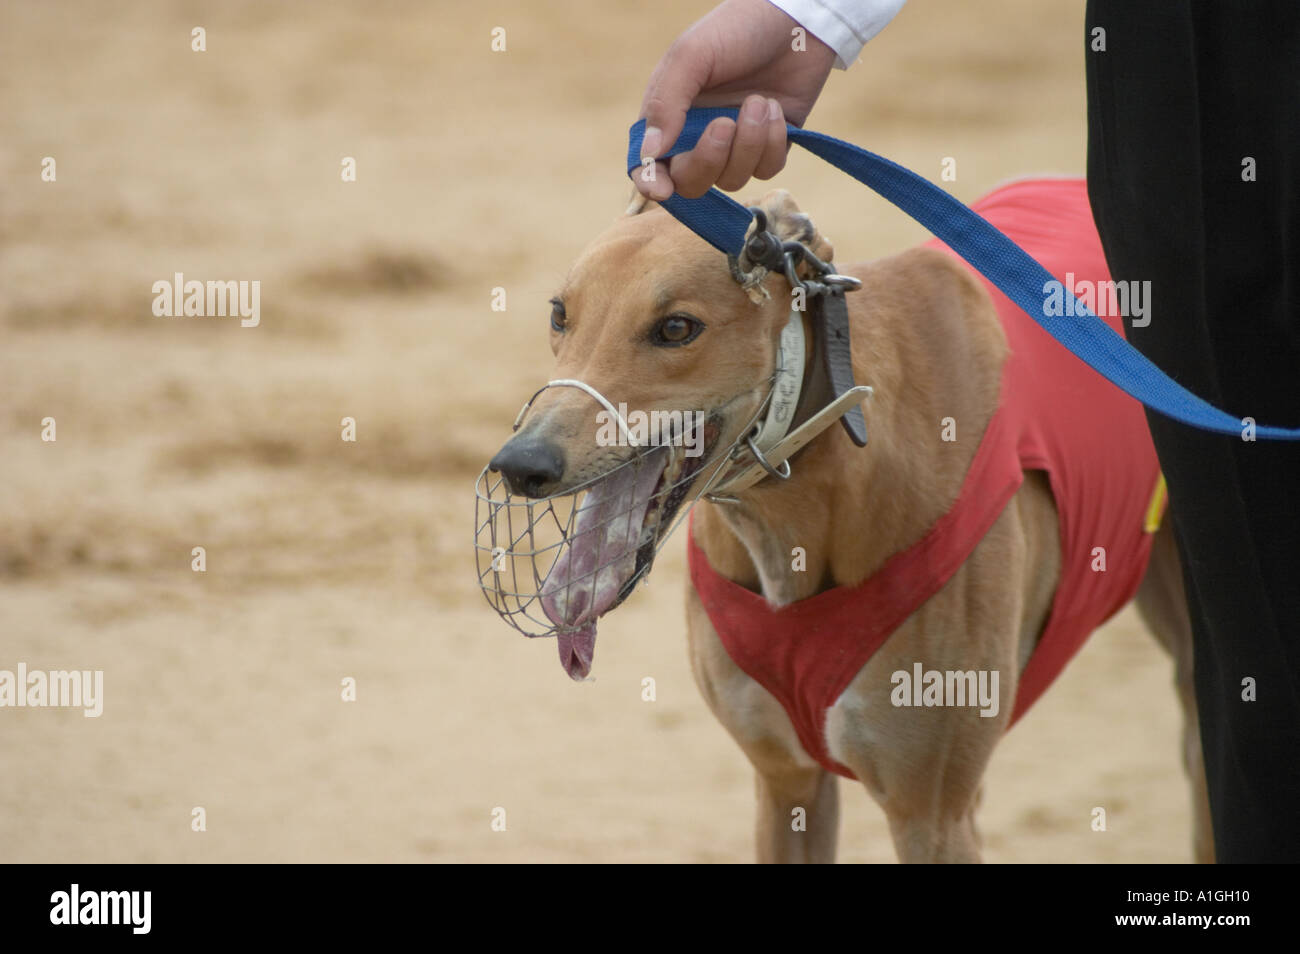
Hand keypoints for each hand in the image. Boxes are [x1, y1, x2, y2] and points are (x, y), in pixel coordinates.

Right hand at [636, 0, 836, 199]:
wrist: (796, 19)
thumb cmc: (736, 29)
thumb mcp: (692, 56)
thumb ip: (667, 104)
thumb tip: (650, 155)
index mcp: (669, 115)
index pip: (650, 166)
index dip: (653, 184)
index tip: (663, 190)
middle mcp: (698, 136)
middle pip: (691, 183)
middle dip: (708, 160)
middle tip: (724, 123)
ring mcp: (735, 145)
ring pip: (732, 179)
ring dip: (748, 143)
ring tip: (759, 101)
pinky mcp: (769, 146)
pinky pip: (766, 170)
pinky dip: (772, 143)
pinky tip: (775, 108)